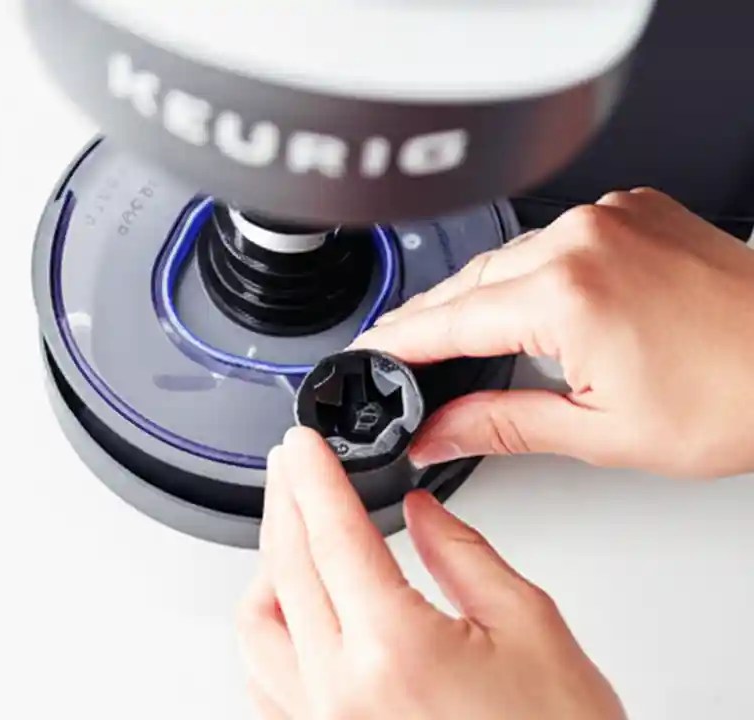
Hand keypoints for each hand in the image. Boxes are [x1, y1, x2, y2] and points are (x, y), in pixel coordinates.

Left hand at [237, 428, 623, 719]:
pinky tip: (286, 611)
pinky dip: (268, 633)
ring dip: (265, 569)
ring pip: (259, 628)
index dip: (314, 479)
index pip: (334, 537)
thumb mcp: (532, 629)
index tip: (302, 445)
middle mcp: (343, 692)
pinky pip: (266, 682)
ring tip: (289, 533)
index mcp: (395, 650)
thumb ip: (465, 556)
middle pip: (287, 571)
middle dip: (284, 505)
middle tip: (290, 467)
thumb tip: (421, 513)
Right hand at [353, 188, 753, 478]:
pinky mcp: (632, 210)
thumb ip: (500, 426)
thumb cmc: (739, 397)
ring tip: (460, 339)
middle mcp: (581, 240)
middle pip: (470, 281)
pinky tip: (527, 301)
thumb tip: (437, 434)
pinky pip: (554, 237)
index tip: (366, 355)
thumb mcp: (602, 433)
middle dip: (430, 320)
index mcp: (566, 295)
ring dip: (480, 294)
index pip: (448, 320)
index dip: (397, 342)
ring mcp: (609, 218)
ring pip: (509, 255)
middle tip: (400, 357)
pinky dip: (530, 269)